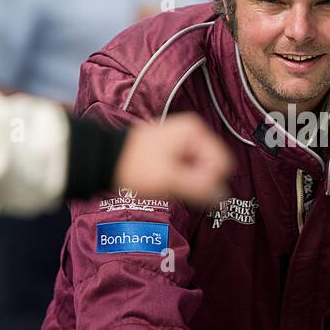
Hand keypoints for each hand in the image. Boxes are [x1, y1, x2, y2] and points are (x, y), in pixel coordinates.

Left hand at [115, 114, 233, 207]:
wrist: (106, 159)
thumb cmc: (135, 166)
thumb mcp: (170, 180)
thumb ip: (200, 188)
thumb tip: (223, 196)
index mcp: (195, 132)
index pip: (222, 163)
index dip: (209, 181)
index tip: (187, 187)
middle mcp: (193, 132)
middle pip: (213, 166)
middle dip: (198, 181)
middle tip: (176, 186)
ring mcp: (184, 141)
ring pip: (201, 169)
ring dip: (189, 182)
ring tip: (168, 182)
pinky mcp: (175, 150)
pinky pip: (190, 168)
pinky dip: (182, 179)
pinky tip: (166, 180)